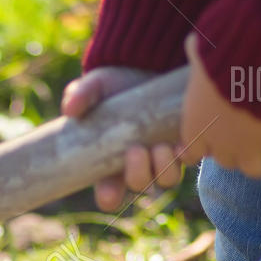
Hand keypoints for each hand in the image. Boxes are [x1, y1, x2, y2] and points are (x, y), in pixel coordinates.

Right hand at [62, 66, 184, 211]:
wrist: (148, 65)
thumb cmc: (115, 83)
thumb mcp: (94, 86)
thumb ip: (80, 95)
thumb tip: (70, 109)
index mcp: (110, 161)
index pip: (108, 192)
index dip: (109, 196)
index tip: (109, 191)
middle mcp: (139, 163)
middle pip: (140, 185)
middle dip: (139, 174)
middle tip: (136, 150)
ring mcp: (163, 155)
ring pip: (167, 179)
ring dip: (165, 167)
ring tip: (161, 145)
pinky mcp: (184, 141)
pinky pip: (190, 159)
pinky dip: (186, 154)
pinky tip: (181, 142)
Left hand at [176, 33, 260, 178]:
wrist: (259, 61)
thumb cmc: (224, 53)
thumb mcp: (203, 51)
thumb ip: (197, 55)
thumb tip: (195, 45)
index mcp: (197, 124)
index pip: (191, 151)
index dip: (197, 148)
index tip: (202, 144)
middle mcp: (221, 142)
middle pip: (225, 160)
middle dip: (233, 152)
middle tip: (243, 139)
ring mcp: (252, 147)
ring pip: (255, 169)